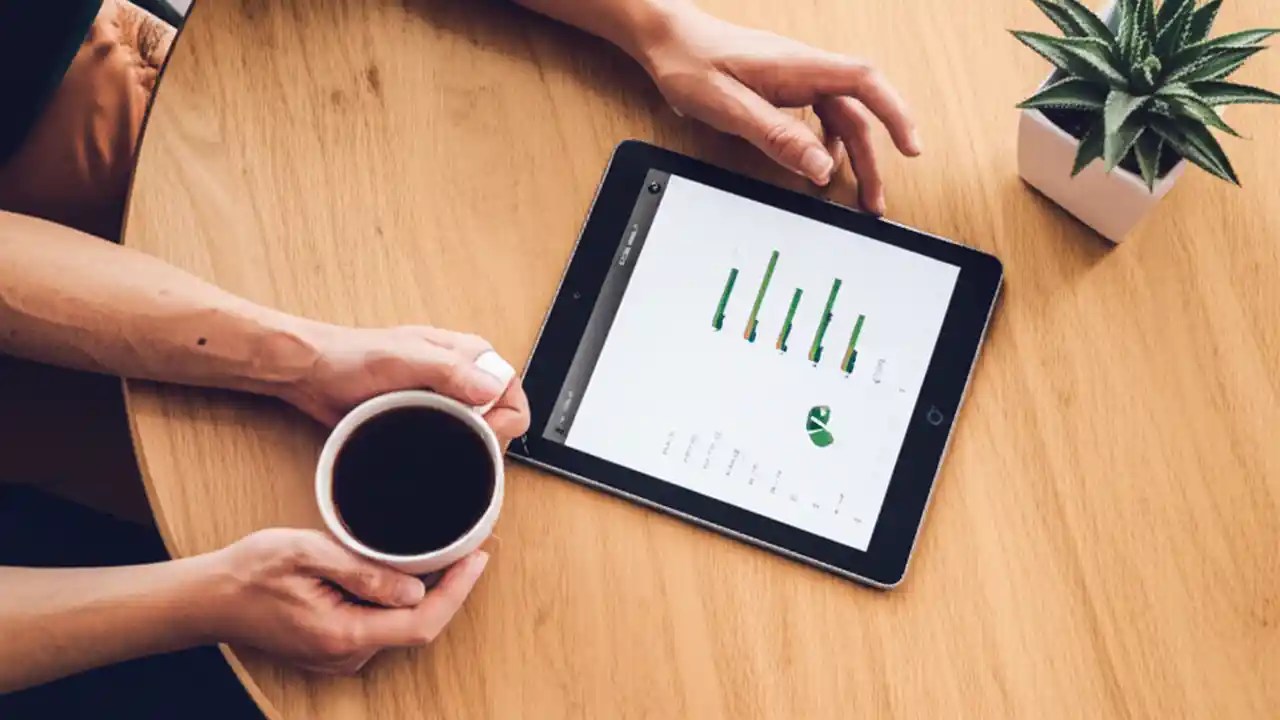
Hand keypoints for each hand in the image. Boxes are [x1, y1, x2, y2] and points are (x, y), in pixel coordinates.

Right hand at [205, 529, 488, 674]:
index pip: (421, 623)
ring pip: (397, 626)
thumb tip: (415, 586)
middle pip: (416, 626)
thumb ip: (363, 572)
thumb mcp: (309, 553)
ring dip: (422, 594)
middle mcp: (346, 655)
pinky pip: (378, 626)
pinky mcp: (333, 647)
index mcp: (344, 634)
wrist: (207, 598)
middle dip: (447, 590)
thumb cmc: (252, 570)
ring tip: (440, 554)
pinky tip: (402, 572)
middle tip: (468, 548)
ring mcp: (339, 655)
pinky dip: (397, 600)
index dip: (457, 593)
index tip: (478, 559)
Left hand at [280, 324, 530, 441]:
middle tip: (457, 445)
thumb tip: (492, 388)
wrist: (314, 373)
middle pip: (502, 415)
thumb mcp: (402, 358)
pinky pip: (455, 439)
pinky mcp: (429, 417)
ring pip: (480, 431)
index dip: (505, 418)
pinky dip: (449, 451)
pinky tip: (430, 453)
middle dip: (487, 436)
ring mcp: (447, 398)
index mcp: (469, 353)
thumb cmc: (352, 357)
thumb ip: (449, 370)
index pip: (512, 390)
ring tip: (437, 447)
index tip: (481, 433)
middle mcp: (463, 374)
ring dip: (466, 445)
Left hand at [637, 8, 920, 213]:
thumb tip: (821, 166)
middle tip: (875, 200)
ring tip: (856, 193)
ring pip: (840, 117)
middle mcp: (804, 69)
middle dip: (873, 157)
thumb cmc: (690, 63)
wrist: (667, 39)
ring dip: (853, 155)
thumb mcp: (730, 107)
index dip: (895, 114)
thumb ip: (778, 137)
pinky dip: (828, 142)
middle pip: (856, 112)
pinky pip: (820, 114)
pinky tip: (824, 163)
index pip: (865, 83)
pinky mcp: (784, 87)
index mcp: (798, 66)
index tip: (910, 148)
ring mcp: (795, 77)